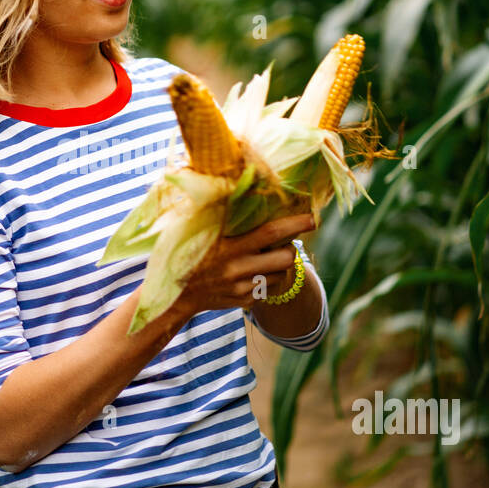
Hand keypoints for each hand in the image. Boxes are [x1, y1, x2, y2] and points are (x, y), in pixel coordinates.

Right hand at [174, 212, 315, 318]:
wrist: (176, 295)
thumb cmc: (188, 253)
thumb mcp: (201, 232)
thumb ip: (221, 214)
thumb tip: (240, 185)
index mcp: (230, 247)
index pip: (270, 233)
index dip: (294, 224)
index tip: (312, 218)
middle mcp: (238, 269)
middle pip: (285, 258)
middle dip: (291, 249)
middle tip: (284, 243)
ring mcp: (242, 288)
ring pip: (280, 275)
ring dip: (278, 265)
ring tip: (263, 258)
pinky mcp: (245, 302)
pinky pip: (267, 289)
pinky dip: (264, 280)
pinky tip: (249, 274)